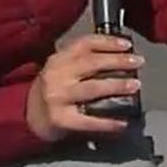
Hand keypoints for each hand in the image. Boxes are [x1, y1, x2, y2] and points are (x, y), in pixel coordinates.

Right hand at [25, 34, 143, 141]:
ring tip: (135, 85)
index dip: (108, 42)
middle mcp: (57, 75)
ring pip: (93, 88)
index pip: (85, 44)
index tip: (127, 45)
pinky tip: (123, 124)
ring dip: (117, 86)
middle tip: (138, 62)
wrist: (29, 116)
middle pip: (92, 64)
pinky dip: (108, 122)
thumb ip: (83, 60)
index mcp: (58, 59)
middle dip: (118, 61)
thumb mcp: (61, 68)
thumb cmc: (53, 89)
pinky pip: (89, 121)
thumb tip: (121, 55)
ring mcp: (58, 98)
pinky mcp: (61, 119)